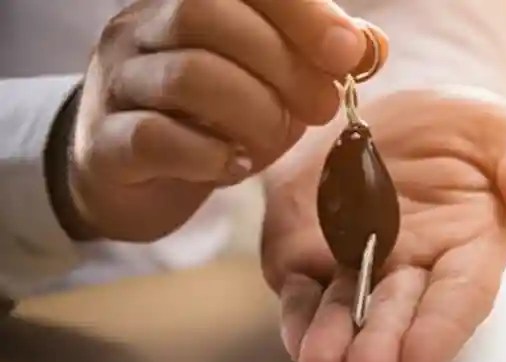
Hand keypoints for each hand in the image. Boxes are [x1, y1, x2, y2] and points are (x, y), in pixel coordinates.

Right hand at [68, 0, 386, 240]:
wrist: (132, 175)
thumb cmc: (212, 118)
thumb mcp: (275, 82)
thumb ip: (319, 58)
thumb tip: (372, 45)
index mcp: (187, 3)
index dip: (302, 11)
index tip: (348, 53)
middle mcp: (142, 29)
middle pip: (205, 14)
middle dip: (283, 64)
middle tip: (322, 108)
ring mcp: (118, 84)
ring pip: (186, 74)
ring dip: (254, 112)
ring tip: (275, 139)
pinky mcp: (108, 144)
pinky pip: (156, 137)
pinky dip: (210, 155)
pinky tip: (233, 166)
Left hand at [261, 89, 505, 361]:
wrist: (391, 103)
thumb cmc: (460, 126)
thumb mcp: (505, 134)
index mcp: (469, 248)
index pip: (459, 297)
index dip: (440, 331)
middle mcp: (415, 269)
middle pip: (400, 314)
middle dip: (382, 346)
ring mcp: (359, 267)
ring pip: (347, 313)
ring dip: (334, 342)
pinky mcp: (308, 255)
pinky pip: (302, 294)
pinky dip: (298, 320)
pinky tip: (297, 340)